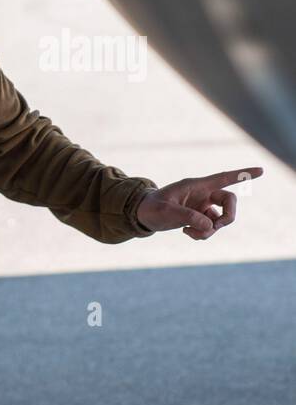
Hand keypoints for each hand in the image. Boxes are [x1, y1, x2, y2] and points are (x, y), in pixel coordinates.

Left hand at [135, 167, 263, 239]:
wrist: (142, 215)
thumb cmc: (151, 208)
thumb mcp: (166, 212)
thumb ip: (187, 216)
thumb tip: (209, 225)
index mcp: (197, 185)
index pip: (225, 178)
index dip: (243, 174)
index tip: (261, 170)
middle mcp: (203, 194)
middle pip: (230, 203)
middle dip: (227, 218)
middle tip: (215, 227)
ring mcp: (203, 205)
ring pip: (221, 219)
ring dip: (211, 230)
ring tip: (191, 233)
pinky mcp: (200, 216)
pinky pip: (211, 227)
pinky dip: (204, 234)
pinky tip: (188, 233)